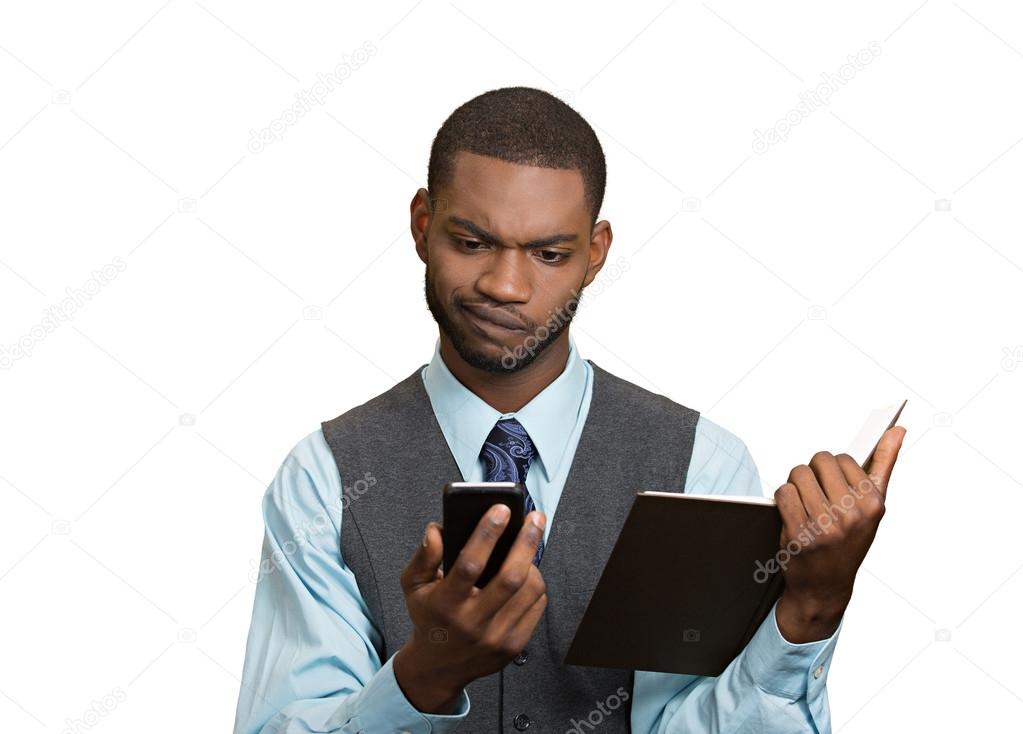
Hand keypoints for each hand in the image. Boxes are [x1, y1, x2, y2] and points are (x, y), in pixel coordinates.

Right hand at [392, 505, 547, 712]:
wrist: (439, 668)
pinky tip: (526, 575)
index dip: (487, 534)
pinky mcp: (515, 646)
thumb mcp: (413, 586)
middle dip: (527, 541)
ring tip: (526, 548)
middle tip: (535, 518)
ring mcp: (497, 637)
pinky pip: (537, 606)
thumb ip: (424, 556)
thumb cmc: (429, 618)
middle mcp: (472, 623)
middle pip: (510, 577)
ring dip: (532, 563)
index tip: (500, 510)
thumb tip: (438, 529)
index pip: (469, 564)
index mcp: (445, 604)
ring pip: (529, 590)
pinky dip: (535, 585)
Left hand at [773, 426, 906, 642]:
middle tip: (814, 493)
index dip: (831, 469)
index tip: (832, 487)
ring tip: (804, 504)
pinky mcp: (800, 535)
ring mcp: (826, 526)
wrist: (825, 587)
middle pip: (818, 461)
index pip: (842, 458)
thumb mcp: (872, 506)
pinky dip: (783, 498)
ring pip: (798, 474)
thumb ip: (884, 464)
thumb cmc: (849, 539)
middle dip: (812, 471)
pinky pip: (783, 493)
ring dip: (795, 484)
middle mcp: (853, 515)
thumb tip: (897, 430)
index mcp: (874, 504)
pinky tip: (791, 514)